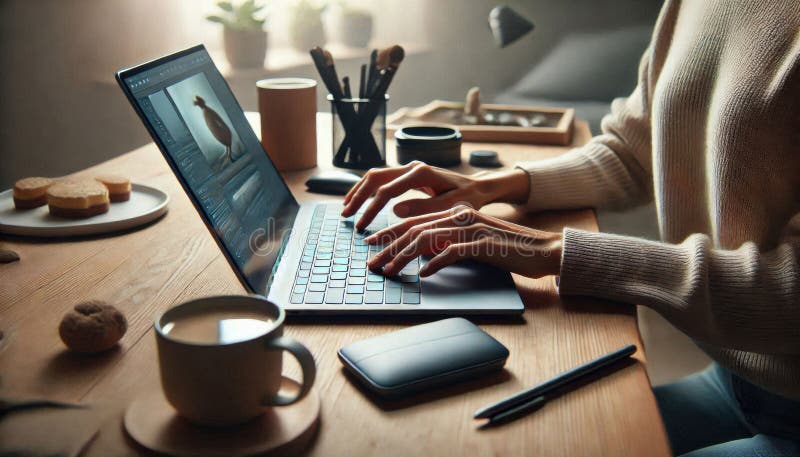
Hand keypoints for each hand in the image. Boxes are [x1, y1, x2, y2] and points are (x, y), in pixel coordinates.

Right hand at [341, 161, 529, 230]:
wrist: (478, 187)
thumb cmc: (468, 199)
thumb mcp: (451, 207)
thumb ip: (424, 208)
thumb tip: (395, 210)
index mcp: (421, 173)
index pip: (387, 191)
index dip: (371, 209)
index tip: (362, 226)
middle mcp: (412, 166)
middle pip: (375, 178)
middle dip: (358, 197)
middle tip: (346, 216)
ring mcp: (409, 169)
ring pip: (375, 176)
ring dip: (359, 191)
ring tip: (346, 209)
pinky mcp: (408, 175)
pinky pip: (382, 179)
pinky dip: (367, 189)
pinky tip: (358, 201)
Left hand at [365, 205, 562, 277]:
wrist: (544, 250)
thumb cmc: (508, 249)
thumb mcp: (473, 243)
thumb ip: (449, 242)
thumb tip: (421, 254)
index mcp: (456, 213)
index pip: (415, 221)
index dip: (389, 233)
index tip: (371, 245)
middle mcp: (461, 216)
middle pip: (415, 229)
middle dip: (388, 247)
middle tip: (371, 263)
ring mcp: (472, 228)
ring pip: (427, 239)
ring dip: (404, 256)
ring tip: (390, 271)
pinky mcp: (484, 243)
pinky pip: (452, 251)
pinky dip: (435, 263)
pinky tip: (424, 274)